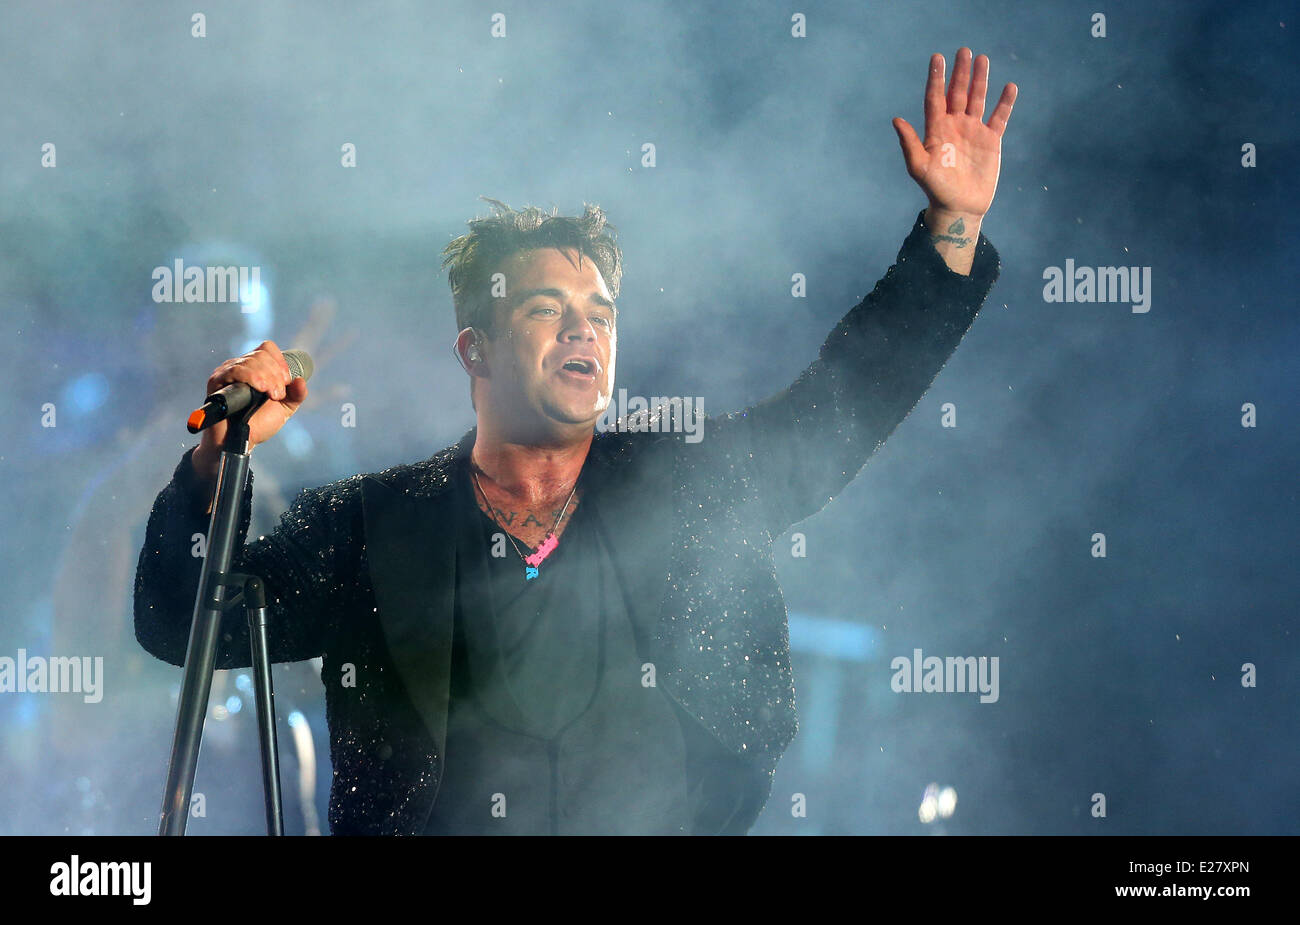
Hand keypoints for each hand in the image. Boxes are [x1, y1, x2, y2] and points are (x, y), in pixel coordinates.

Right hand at [192, 340, 307, 479]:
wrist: (240, 441)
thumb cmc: (259, 424)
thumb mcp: (284, 408)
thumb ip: (296, 395)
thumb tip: (301, 380)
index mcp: (255, 368)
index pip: (267, 348)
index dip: (280, 362)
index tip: (286, 382)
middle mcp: (240, 366)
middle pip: (262, 354)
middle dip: (276, 375)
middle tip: (276, 395)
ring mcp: (227, 372)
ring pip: (251, 361)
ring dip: (267, 378)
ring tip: (270, 396)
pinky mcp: (217, 381)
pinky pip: (236, 369)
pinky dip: (252, 377)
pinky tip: (260, 390)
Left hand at [893, 48, 1016, 218]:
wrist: (959, 208)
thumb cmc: (936, 189)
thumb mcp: (919, 167)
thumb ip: (910, 143)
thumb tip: (896, 120)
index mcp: (936, 129)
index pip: (935, 97)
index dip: (936, 78)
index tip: (937, 58)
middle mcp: (954, 126)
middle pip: (957, 93)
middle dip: (960, 72)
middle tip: (963, 50)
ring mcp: (973, 131)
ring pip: (977, 99)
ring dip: (980, 80)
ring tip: (983, 58)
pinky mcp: (991, 140)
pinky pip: (999, 117)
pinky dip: (1004, 103)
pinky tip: (1009, 87)